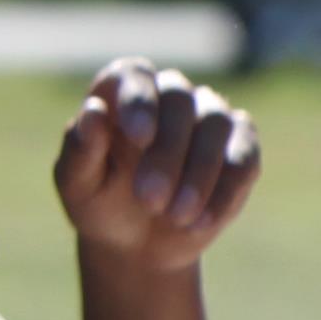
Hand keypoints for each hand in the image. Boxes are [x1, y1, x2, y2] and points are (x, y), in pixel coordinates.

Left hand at [50, 62, 260, 275]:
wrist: (138, 244)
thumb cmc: (100, 204)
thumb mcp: (78, 185)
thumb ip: (81, 149)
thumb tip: (94, 109)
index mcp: (122, 92)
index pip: (135, 74)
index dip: (139, 100)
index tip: (139, 137)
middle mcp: (170, 95)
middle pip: (180, 102)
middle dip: (168, 153)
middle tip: (149, 200)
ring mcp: (210, 118)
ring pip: (216, 127)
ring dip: (198, 175)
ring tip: (175, 217)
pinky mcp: (241, 150)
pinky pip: (242, 161)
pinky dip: (223, 194)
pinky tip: (200, 223)